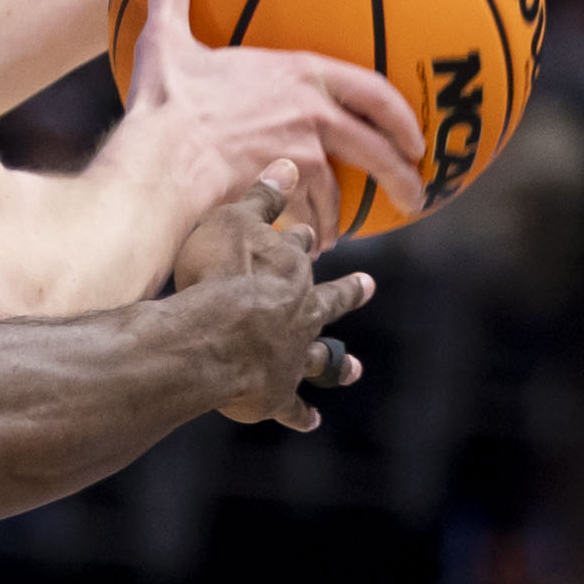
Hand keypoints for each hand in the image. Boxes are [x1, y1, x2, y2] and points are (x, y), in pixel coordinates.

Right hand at [127, 0, 427, 237]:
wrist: (163, 156)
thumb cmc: (166, 98)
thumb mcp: (166, 38)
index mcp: (299, 74)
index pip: (373, 92)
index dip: (400, 117)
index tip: (415, 138)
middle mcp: (315, 114)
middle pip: (379, 150)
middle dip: (403, 175)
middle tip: (414, 193)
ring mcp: (305, 156)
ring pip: (341, 194)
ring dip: (342, 215)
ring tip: (337, 233)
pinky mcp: (287, 192)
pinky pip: (309, 220)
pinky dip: (310, 234)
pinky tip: (301, 245)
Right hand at [171, 162, 373, 430]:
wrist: (216, 334)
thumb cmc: (219, 273)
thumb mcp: (234, 220)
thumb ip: (262, 196)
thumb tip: (289, 162)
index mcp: (289, 271)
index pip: (300, 248)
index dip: (302, 239)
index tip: (313, 233)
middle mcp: (299, 313)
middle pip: (328, 301)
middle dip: (346, 293)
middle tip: (368, 286)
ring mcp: (291, 355)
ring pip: (321, 358)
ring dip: (336, 363)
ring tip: (354, 368)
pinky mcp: (276, 392)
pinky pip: (292, 406)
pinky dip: (301, 414)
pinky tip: (311, 421)